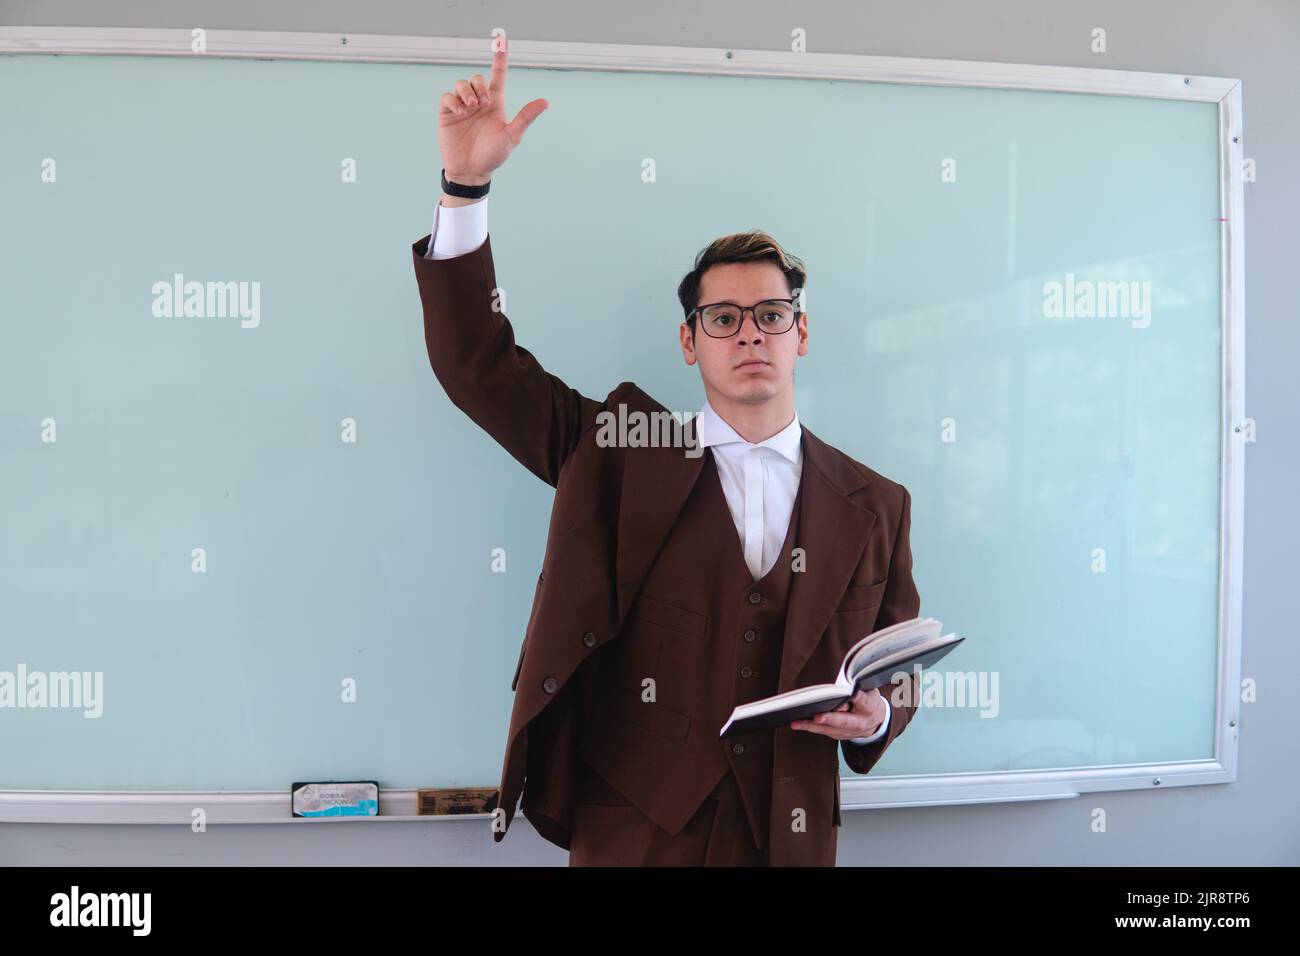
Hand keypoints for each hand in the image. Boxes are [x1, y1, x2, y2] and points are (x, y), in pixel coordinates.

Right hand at [437, 31, 547, 185]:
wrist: (471, 172)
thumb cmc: (493, 156)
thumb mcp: (512, 136)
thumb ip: (525, 117)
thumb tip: (545, 102)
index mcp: (496, 103)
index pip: (498, 75)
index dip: (499, 57)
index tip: (500, 39)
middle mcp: (479, 102)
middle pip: (477, 78)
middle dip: (479, 86)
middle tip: (482, 104)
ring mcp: (462, 107)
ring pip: (461, 84)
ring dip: (466, 91)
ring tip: (470, 107)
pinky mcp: (447, 113)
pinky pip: (447, 96)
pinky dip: (453, 100)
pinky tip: (459, 112)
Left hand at [790, 689, 884, 739]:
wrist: (876, 721)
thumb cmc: (868, 700)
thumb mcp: (868, 690)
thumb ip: (856, 687)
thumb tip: (840, 686)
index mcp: (869, 707)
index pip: (863, 701)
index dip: (858, 697)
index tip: (852, 693)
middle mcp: (860, 722)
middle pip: (844, 721)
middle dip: (830, 719)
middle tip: (818, 717)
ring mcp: (850, 732)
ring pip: (830, 729)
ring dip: (812, 726)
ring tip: (797, 722)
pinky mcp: (840, 736)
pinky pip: (824, 732)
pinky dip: (811, 728)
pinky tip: (799, 723)